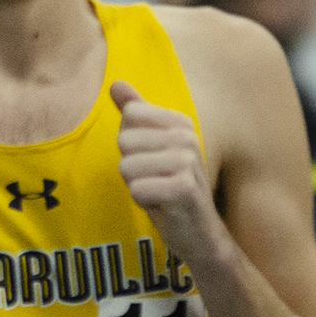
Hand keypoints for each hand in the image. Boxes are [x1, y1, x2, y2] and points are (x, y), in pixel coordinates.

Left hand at [112, 80, 221, 263]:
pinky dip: (143, 202)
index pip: (129, 117)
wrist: (200, 233)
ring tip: (158, 192)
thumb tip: (115, 83)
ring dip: (136, 186)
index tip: (151, 160)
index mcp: (180, 122)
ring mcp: (188, 161)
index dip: (131, 145)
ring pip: (126, 166)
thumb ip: (136, 113)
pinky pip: (136, 189)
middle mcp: (187, 136)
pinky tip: (162, 205)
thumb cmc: (170, 188)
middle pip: (124, 141)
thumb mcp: (152, 147)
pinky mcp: (183, 188)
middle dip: (131, 167)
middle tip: (155, 180)